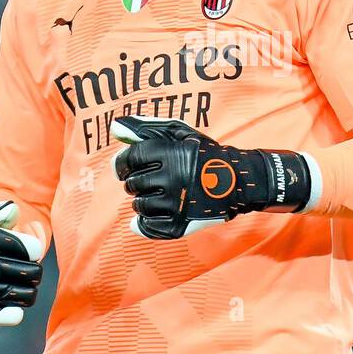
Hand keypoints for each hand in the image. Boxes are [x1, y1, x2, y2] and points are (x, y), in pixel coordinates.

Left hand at [110, 116, 310, 239]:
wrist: (237, 181)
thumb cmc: (204, 153)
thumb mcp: (179, 132)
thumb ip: (145, 128)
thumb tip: (115, 128)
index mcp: (170, 152)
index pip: (130, 159)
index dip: (123, 164)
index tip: (127, 167)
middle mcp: (172, 177)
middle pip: (132, 184)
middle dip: (135, 182)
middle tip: (149, 181)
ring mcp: (176, 202)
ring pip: (139, 206)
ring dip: (142, 201)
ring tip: (156, 196)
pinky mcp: (180, 223)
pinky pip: (148, 226)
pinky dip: (144, 222)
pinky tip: (151, 215)